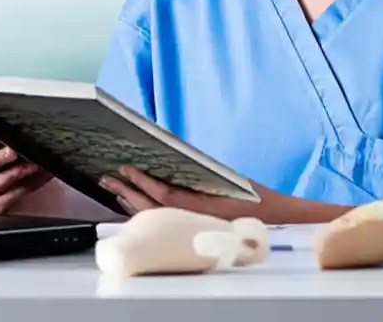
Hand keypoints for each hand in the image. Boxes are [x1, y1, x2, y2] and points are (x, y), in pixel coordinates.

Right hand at [0, 130, 51, 213]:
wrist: (37, 188)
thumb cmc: (21, 161)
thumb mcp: (16, 145)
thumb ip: (9, 136)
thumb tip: (11, 128)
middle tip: (13, 152)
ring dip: (9, 175)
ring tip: (29, 167)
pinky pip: (2, 202)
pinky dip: (17, 191)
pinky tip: (29, 183)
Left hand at [99, 165, 263, 219]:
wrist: (275, 222)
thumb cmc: (255, 200)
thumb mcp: (231, 178)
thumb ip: (202, 171)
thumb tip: (175, 151)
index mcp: (203, 210)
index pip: (166, 196)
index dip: (144, 182)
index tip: (127, 169)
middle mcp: (193, 222)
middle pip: (151, 209)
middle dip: (127, 191)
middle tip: (107, 176)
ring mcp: (190, 228)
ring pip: (152, 217)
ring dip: (131, 202)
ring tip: (114, 187)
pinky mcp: (189, 230)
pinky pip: (159, 223)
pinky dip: (142, 211)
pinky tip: (131, 203)